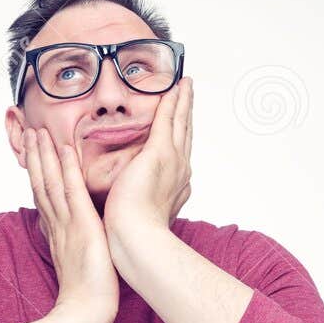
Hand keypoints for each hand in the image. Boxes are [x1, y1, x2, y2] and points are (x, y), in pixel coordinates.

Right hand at [24, 126, 118, 320]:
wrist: (87, 313)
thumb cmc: (88, 296)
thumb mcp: (79, 265)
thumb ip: (77, 248)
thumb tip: (83, 239)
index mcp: (57, 234)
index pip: (45, 196)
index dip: (38, 172)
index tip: (33, 152)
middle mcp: (57, 225)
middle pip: (41, 183)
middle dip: (35, 157)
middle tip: (29, 130)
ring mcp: (67, 224)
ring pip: (50, 182)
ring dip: (44, 155)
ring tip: (38, 131)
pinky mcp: (81, 225)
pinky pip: (71, 190)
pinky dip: (67, 168)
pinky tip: (64, 148)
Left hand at [102, 76, 192, 238]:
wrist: (137, 237)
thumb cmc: (134, 232)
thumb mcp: (143, 212)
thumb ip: (142, 200)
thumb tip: (136, 197)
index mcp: (176, 183)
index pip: (179, 151)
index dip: (182, 133)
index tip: (183, 120)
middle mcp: (180, 169)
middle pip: (185, 133)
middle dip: (187, 112)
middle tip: (189, 93)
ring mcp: (173, 160)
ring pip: (180, 122)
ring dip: (183, 101)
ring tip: (185, 85)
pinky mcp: (159, 153)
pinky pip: (167, 120)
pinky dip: (172, 102)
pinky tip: (174, 88)